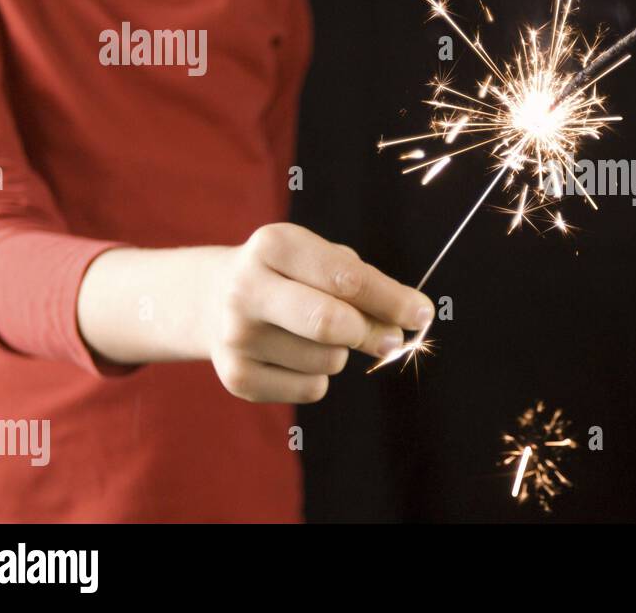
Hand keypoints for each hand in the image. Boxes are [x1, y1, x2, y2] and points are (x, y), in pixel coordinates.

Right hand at [208, 223, 431, 402]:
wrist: (212, 299)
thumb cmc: (291, 275)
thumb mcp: (322, 260)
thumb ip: (366, 287)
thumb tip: (401, 330)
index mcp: (274, 246)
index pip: (347, 278)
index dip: (393, 300)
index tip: (423, 314)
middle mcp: (247, 289)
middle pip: (330, 323)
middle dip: (370, 333)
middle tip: (390, 338)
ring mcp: (236, 336)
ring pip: (328, 360)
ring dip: (341, 352)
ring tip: (314, 334)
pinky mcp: (236, 377)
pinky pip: (311, 388)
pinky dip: (318, 376)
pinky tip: (294, 355)